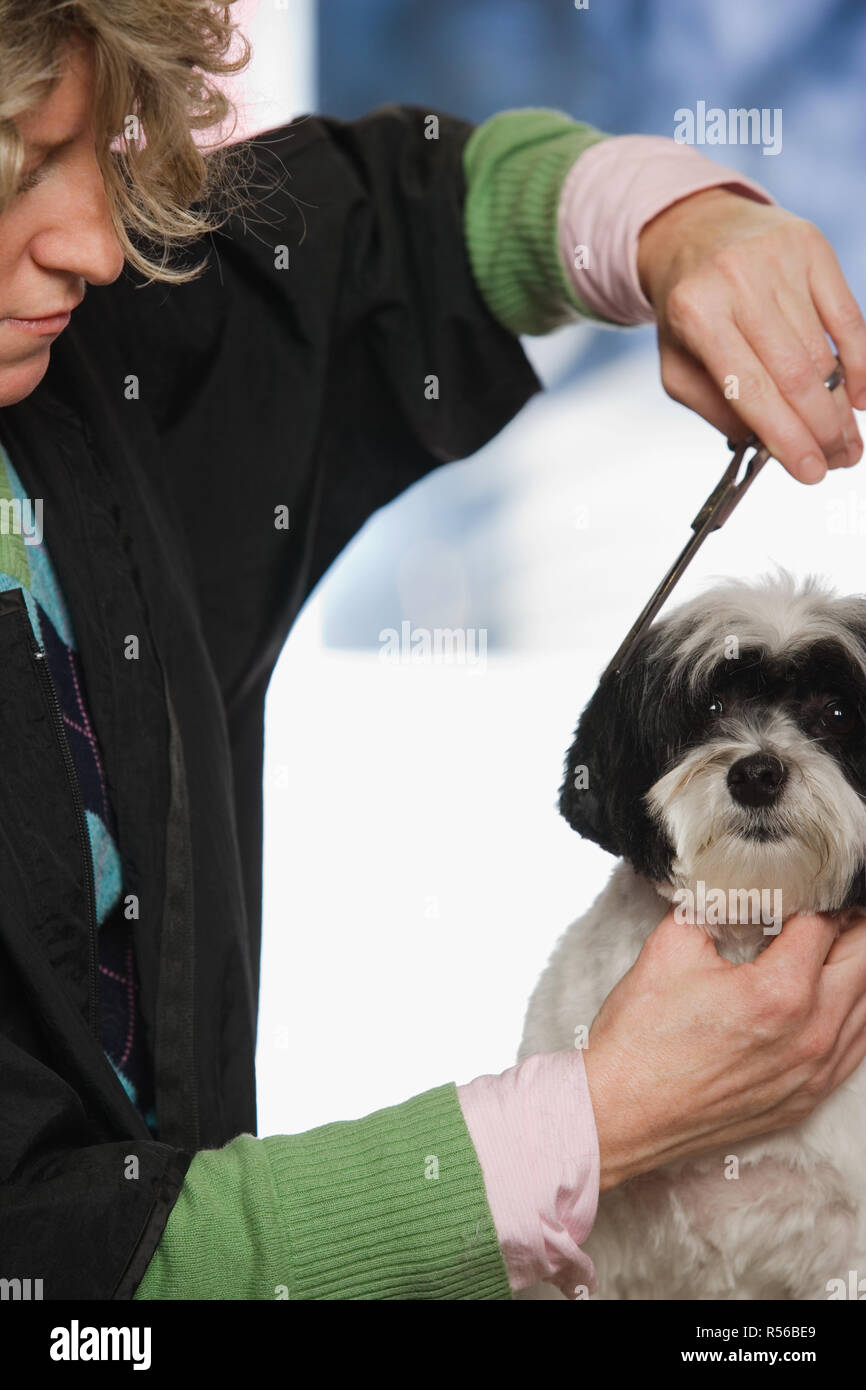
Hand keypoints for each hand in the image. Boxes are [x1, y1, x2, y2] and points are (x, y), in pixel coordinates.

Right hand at [581, 908, 865, 1191]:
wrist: (619, 1111)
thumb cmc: (640, 1037)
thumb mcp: (671, 945)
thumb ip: (717, 906)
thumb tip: (742, 886)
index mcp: (779, 992)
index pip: (824, 922)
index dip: (815, 891)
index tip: (803, 880)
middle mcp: (810, 1036)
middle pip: (863, 959)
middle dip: (849, 925)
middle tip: (830, 904)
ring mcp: (814, 1073)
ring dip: (854, 966)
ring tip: (832, 943)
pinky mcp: (808, 1099)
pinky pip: (857, 1048)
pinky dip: (853, 1012)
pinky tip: (834, 993)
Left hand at [636, 186, 865, 483]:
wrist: (695, 230)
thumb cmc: (688, 309)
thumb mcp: (678, 364)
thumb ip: (718, 408)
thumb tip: (770, 445)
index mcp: (696, 314)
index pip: (751, 389)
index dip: (786, 437)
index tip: (811, 474)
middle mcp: (736, 281)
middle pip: (796, 374)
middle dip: (822, 429)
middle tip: (837, 462)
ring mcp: (777, 259)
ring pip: (824, 351)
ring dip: (840, 406)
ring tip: (845, 441)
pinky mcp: (810, 246)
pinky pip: (848, 316)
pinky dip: (860, 362)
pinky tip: (859, 396)